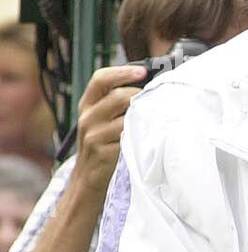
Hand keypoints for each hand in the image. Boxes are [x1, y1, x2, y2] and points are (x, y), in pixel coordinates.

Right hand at [69, 65, 145, 196]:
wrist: (87, 180)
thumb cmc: (103, 146)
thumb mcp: (101, 122)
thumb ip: (116, 105)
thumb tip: (149, 86)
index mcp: (87, 105)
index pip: (100, 79)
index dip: (122, 72)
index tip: (143, 70)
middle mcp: (87, 118)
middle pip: (118, 97)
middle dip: (140, 97)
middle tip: (156, 101)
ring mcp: (94, 136)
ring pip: (126, 118)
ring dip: (144, 117)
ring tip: (157, 119)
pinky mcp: (103, 153)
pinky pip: (128, 138)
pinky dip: (142, 136)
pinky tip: (150, 137)